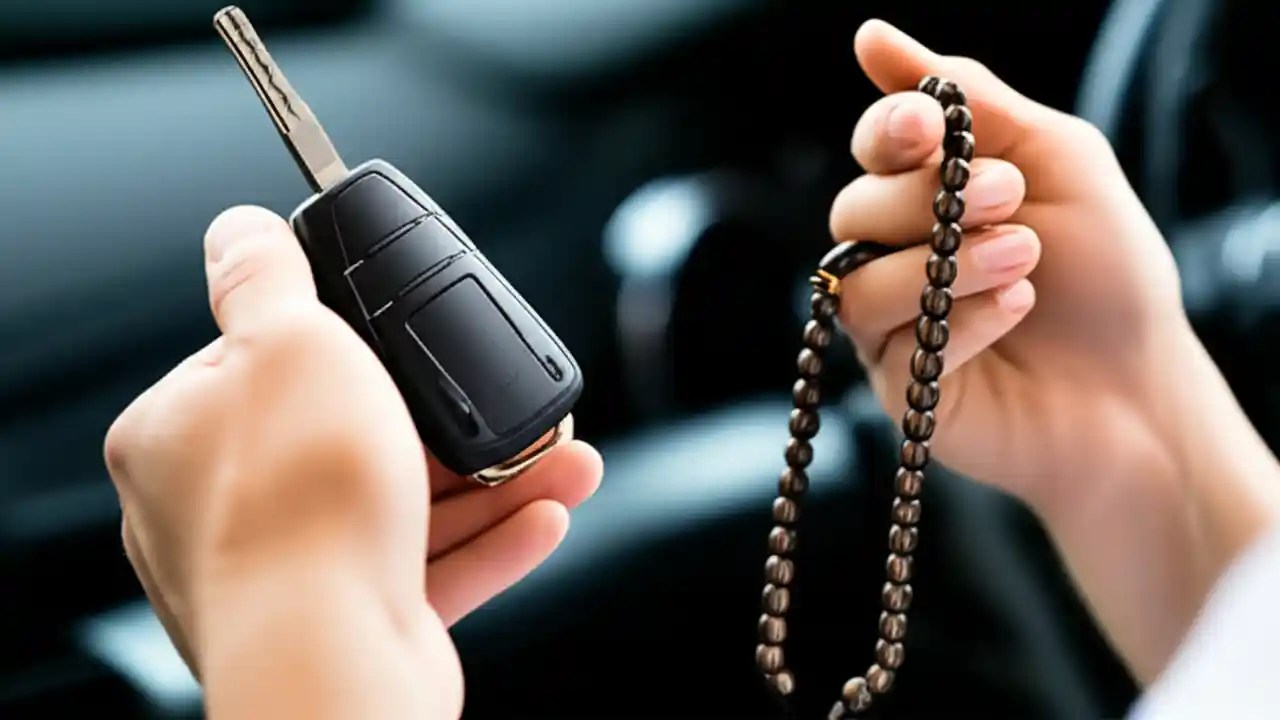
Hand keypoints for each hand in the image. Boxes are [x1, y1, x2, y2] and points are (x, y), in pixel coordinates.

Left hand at [104, 206, 601, 718]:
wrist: (330, 659)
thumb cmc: (296, 504)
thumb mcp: (289, 341)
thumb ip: (264, 278)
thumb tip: (237, 230)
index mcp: (178, 436)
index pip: (260, 366)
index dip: (343, 348)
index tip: (404, 344)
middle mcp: (215, 511)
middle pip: (348, 440)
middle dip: (446, 422)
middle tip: (503, 404)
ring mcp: (282, 574)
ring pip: (398, 508)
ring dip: (489, 484)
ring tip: (558, 457)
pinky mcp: (342, 623)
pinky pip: (422, 570)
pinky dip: (484, 543)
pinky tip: (541, 516)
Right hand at [834, 20, 1279, 680]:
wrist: (1137, 389)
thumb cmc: (1105, 274)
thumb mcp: (1057, 159)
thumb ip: (972, 98)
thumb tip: (871, 36)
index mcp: (929, 194)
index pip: (872, 149)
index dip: (886, 131)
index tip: (928, 128)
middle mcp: (897, 254)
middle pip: (852, 209)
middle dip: (925, 199)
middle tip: (1009, 198)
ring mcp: (890, 322)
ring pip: (856, 278)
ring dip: (942, 260)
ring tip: (1023, 258)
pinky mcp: (896, 385)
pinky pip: (890, 342)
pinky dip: (958, 319)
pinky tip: (1015, 312)